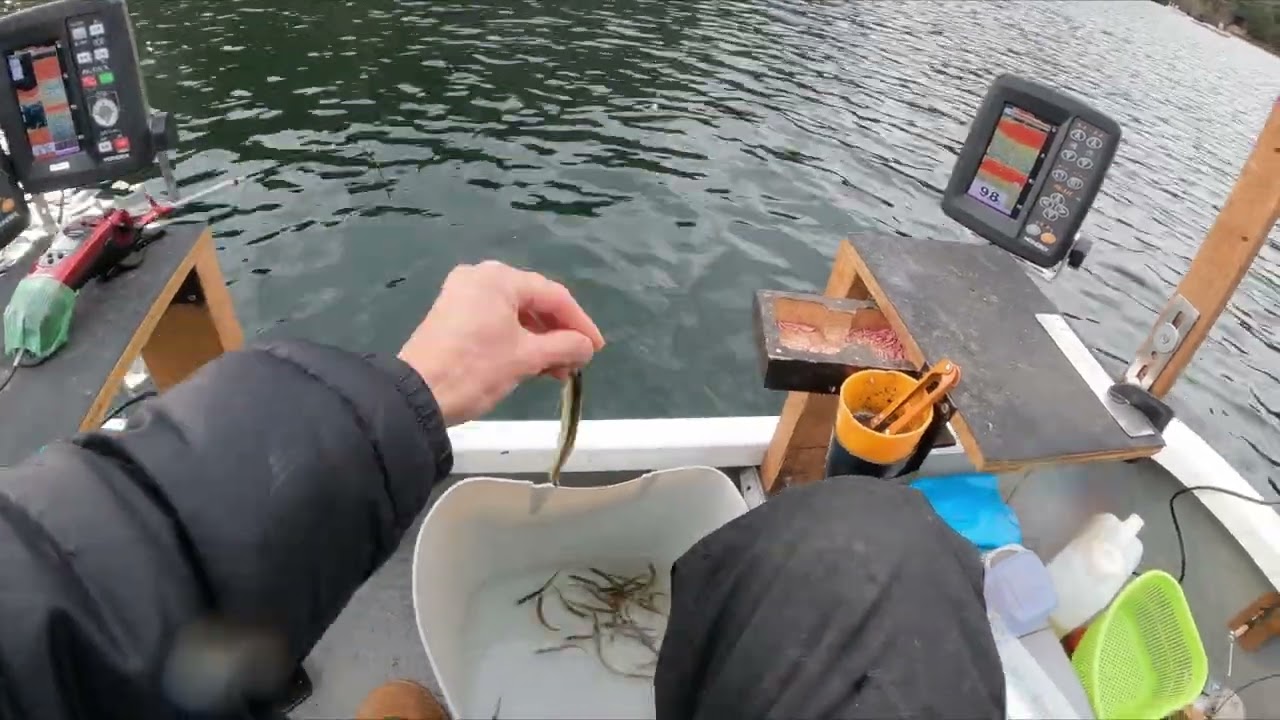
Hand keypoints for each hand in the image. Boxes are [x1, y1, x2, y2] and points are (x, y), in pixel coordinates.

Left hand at [399, 261, 604, 425]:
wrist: (417, 395)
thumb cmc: (476, 369)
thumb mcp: (527, 358)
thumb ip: (564, 346)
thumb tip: (586, 346)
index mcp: (499, 277)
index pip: (554, 296)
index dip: (580, 323)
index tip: (596, 349)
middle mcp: (480, 276)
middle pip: (533, 302)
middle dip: (559, 333)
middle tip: (578, 361)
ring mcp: (462, 294)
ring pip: (515, 313)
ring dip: (540, 341)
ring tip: (558, 370)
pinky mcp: (452, 314)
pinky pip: (496, 320)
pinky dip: (517, 340)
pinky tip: (534, 363)